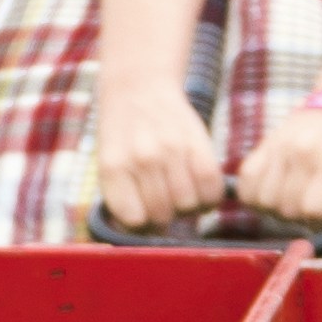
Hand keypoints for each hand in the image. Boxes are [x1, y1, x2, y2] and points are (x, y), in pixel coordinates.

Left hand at [97, 85, 227, 227]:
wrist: (140, 87)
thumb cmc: (124, 134)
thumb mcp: (110, 162)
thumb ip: (124, 196)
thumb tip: (147, 234)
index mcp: (114, 168)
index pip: (134, 221)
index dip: (142, 222)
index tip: (145, 214)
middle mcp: (142, 159)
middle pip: (163, 215)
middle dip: (166, 215)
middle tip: (166, 200)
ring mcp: (171, 151)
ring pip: (188, 206)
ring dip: (188, 207)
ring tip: (182, 192)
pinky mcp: (198, 144)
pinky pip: (211, 188)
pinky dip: (209, 197)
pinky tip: (200, 188)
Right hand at [229, 102, 321, 229]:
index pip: (313, 210)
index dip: (321, 219)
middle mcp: (301, 152)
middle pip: (286, 210)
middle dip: (300, 216)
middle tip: (314, 203)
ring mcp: (279, 146)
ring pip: (262, 201)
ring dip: (277, 208)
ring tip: (294, 197)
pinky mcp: (264, 145)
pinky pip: (246, 183)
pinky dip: (255, 195)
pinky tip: (275, 191)